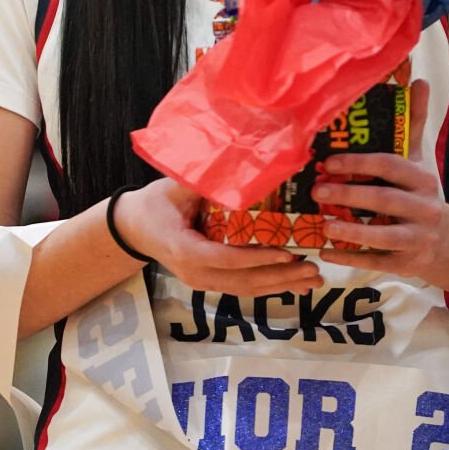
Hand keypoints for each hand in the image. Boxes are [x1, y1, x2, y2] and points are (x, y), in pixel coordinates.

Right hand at [112, 178, 324, 297]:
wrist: (135, 227)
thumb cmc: (156, 203)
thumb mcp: (174, 187)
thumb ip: (203, 179)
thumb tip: (238, 160)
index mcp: (185, 249)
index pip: (226, 258)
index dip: (257, 258)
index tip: (287, 253)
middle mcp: (195, 273)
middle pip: (243, 280)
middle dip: (281, 276)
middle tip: (313, 268)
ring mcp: (202, 281)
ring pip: (247, 288)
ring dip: (282, 285)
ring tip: (313, 279)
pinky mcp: (211, 281)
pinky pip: (244, 286)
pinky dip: (271, 286)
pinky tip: (296, 286)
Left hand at [309, 79, 448, 283]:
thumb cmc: (425, 195)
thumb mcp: (422, 161)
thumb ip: (416, 124)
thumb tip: (420, 81)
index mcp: (423, 179)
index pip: (390, 166)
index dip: (359, 163)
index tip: (329, 162)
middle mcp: (424, 208)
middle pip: (384, 199)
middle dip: (349, 195)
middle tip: (316, 191)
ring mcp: (418, 238)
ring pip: (383, 235)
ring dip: (351, 232)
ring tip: (324, 225)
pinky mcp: (409, 264)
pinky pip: (378, 261)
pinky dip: (351, 259)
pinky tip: (326, 254)